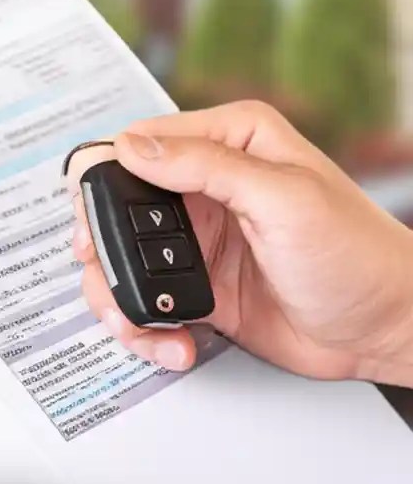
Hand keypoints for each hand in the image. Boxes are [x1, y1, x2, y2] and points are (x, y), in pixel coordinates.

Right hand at [67, 101, 412, 386]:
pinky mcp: (195, 287)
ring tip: (153, 326)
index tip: (99, 224)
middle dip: (102, 252)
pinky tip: (176, 340)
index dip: (103, 182)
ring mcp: (196, 240)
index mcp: (229, 143)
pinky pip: (143, 304)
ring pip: (117, 263)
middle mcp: (205, 187)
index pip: (137, 144)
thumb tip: (133, 146)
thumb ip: (206, 166)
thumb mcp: (283, 198)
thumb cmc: (358, 256)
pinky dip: (146, 328)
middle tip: (111, 279)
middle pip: (112, 209)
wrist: (383, 329)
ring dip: (123, 302)